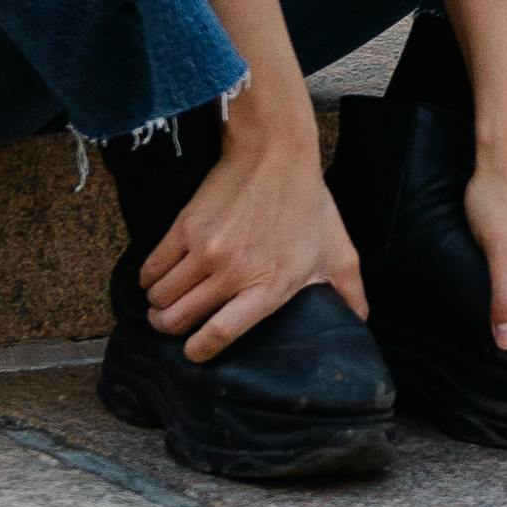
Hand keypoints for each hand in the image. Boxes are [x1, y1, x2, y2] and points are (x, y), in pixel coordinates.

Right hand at [137, 102, 363, 361]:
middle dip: (169, 328)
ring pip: (160, 297)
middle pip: (180, 320)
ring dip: (157, 306)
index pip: (221, 333)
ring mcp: (206, 251)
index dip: (200, 350)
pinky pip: (152, 268)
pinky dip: (148, 279)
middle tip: (170, 326)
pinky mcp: (185, 227)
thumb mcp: (339, 251)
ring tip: (162, 305)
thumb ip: (350, 292)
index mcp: (269, 287)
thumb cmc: (309, 203)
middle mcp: (233, 274)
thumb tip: (359, 323)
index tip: (192, 353)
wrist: (276, 153)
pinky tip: (154, 281)